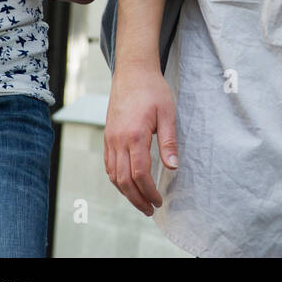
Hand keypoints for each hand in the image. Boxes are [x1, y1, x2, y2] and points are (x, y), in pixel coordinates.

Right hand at [104, 62, 178, 215]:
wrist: (132, 72)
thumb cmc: (153, 90)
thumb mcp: (168, 114)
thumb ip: (169, 142)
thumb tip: (173, 167)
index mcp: (134, 135)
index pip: (139, 174)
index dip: (149, 191)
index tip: (159, 201)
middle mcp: (118, 140)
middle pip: (123, 180)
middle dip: (136, 198)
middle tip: (150, 209)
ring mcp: (110, 139)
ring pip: (113, 175)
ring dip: (125, 192)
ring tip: (140, 202)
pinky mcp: (108, 136)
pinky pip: (109, 165)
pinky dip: (117, 179)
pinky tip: (127, 184)